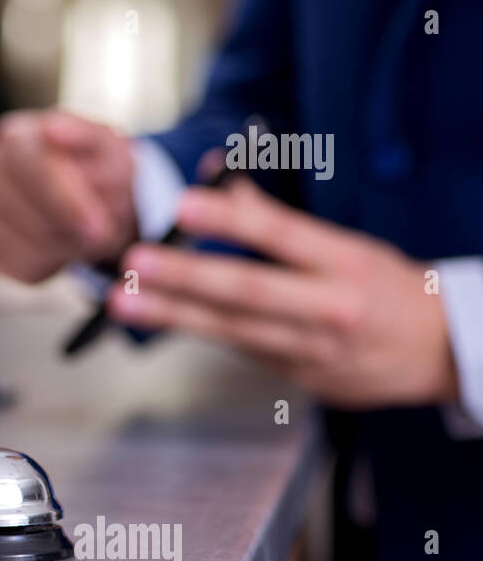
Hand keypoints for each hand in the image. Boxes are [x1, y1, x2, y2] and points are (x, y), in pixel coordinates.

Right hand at [0, 110, 136, 282]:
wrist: (89, 205)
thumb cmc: (98, 172)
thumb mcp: (109, 149)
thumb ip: (87, 137)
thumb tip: (51, 129)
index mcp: (15, 136)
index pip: (26, 165)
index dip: (63, 201)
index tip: (97, 228)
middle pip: (21, 211)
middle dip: (68, 230)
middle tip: (101, 235)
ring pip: (21, 245)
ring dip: (64, 250)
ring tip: (81, 237)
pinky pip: (18, 268)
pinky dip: (50, 266)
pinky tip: (58, 248)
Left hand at [107, 175, 457, 408]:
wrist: (435, 355)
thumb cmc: (380, 287)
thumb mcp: (344, 246)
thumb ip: (281, 223)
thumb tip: (226, 183)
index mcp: (344, 263)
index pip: (282, 235)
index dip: (231, 219)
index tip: (184, 204)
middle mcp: (327, 308)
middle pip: (248, 290)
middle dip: (185, 276)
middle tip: (136, 262)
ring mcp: (308, 349)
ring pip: (231, 329)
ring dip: (171, 314)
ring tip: (125, 300)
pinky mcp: (291, 376)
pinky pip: (236, 348)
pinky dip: (196, 330)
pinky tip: (157, 316)